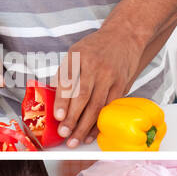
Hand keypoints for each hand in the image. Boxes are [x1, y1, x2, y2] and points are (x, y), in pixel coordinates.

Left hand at [55, 27, 144, 146]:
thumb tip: (52, 98)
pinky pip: (108, 108)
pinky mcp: (121, 85)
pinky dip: (99, 123)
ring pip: (97, 105)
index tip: (58, 116)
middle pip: (83, 96)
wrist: (124, 36)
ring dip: (85, 126)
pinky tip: (90, 133)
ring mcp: (109, 76)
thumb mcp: (75, 52)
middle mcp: (94, 66)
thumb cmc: (95, 47)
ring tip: (75, 139)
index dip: (63, 101)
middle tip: (64, 133)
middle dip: (73, 118)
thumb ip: (64, 74)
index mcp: (78, 56)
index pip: (69, 81)